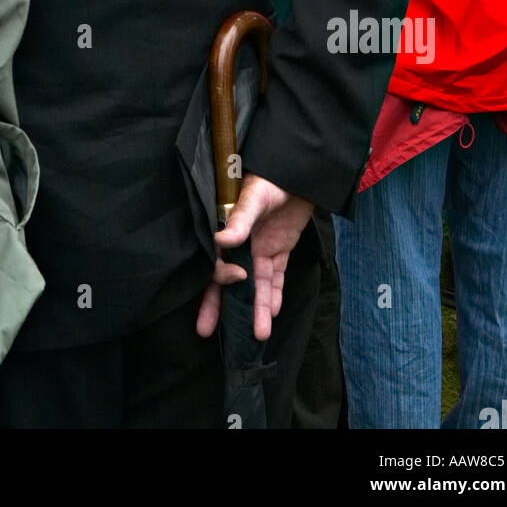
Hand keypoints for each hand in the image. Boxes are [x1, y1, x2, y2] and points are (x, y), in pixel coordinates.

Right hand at [196, 173, 313, 340]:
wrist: (302, 171)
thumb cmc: (272, 177)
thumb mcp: (255, 194)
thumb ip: (241, 218)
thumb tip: (221, 242)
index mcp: (228, 228)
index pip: (218, 260)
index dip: (223, 275)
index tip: (237, 277)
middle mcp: (241, 243)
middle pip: (227, 280)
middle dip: (219, 306)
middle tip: (205, 332)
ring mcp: (260, 248)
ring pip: (255, 285)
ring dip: (256, 309)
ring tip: (259, 335)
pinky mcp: (280, 250)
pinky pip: (275, 277)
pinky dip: (274, 294)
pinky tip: (272, 312)